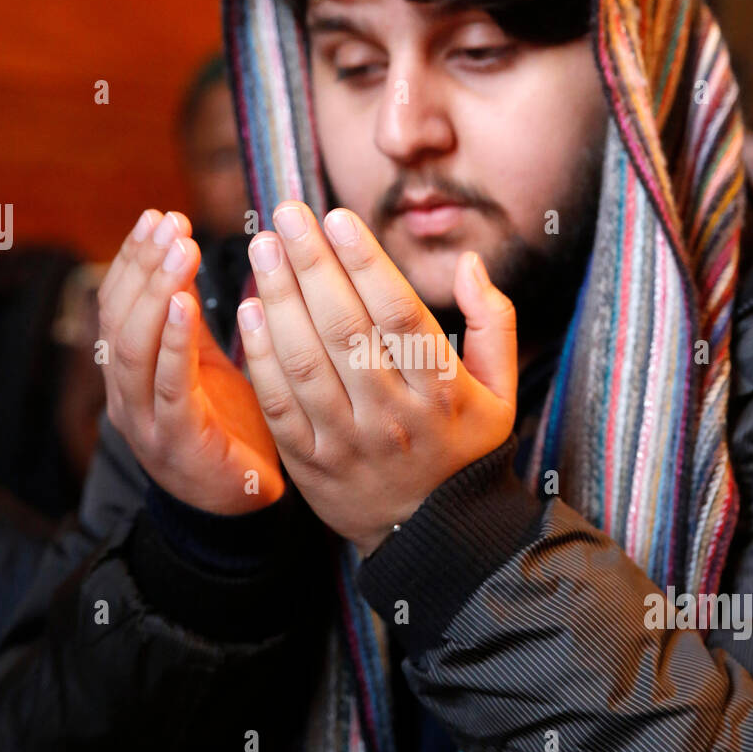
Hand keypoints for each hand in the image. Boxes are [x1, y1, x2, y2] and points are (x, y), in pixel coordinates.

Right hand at [98, 209, 284, 513]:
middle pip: (119, 318)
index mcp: (132, 371)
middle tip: (172, 224)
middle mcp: (126, 393)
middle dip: (144, 266)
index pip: (119, 302)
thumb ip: (190, 317)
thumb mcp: (206, 361)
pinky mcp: (175, 442)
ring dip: (156, 294)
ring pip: (132, 349)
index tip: (161, 215)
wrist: (244, 502)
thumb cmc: (228, 425)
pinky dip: (173, 344)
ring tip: (182, 251)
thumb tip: (185, 249)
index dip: (136, 258)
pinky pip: (167, 388)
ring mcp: (144, 420)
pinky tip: (188, 307)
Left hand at [236, 200, 516, 556]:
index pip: (399, 314)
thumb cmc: (465, 449)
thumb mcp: (501, 391)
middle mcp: (393, 414)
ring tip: (263, 246)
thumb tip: (469, 262)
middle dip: (312, 264)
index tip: (336, 216)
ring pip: (306, 360)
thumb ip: (493, 323)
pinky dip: (262, 355)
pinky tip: (250, 310)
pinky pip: (280, 403)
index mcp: (441, 391)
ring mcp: (349, 441)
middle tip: (287, 214)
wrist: (433, 537)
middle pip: (345, 328)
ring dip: (279, 299)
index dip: (365, 262)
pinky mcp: (312, 462)